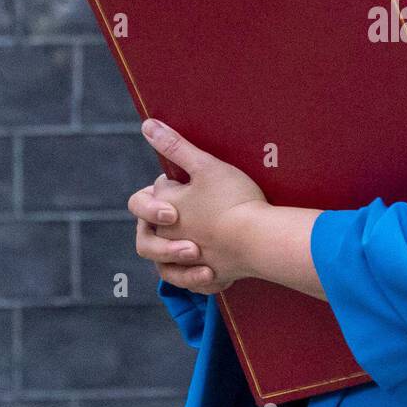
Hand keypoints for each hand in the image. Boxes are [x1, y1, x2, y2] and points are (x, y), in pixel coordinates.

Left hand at [128, 119, 268, 294]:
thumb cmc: (233, 199)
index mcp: (164, 211)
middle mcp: (169, 239)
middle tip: (178, 214)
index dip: (163, 187)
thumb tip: (147, 124)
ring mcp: (188, 262)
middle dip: (158, 222)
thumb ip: (175, 146)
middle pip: (146, 235)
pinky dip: (196, 276)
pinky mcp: (209, 278)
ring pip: (164, 265)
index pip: (146, 198)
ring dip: (172, 255)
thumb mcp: (205, 165)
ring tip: (191, 245)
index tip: (185, 182)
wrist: (259, 239)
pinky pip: (193, 283)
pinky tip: (207, 267)